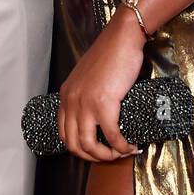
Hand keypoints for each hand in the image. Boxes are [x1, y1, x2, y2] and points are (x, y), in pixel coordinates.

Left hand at [57, 7, 145, 161]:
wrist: (121, 38)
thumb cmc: (110, 54)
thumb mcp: (88, 77)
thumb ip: (87, 94)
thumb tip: (99, 115)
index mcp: (66, 94)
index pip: (64, 133)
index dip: (80, 148)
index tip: (97, 150)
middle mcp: (71, 100)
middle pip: (74, 144)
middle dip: (92, 156)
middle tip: (110, 156)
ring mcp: (85, 103)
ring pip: (89, 145)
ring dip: (106, 155)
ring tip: (121, 152)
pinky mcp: (104, 103)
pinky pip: (111, 135)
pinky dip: (121, 145)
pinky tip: (130, 145)